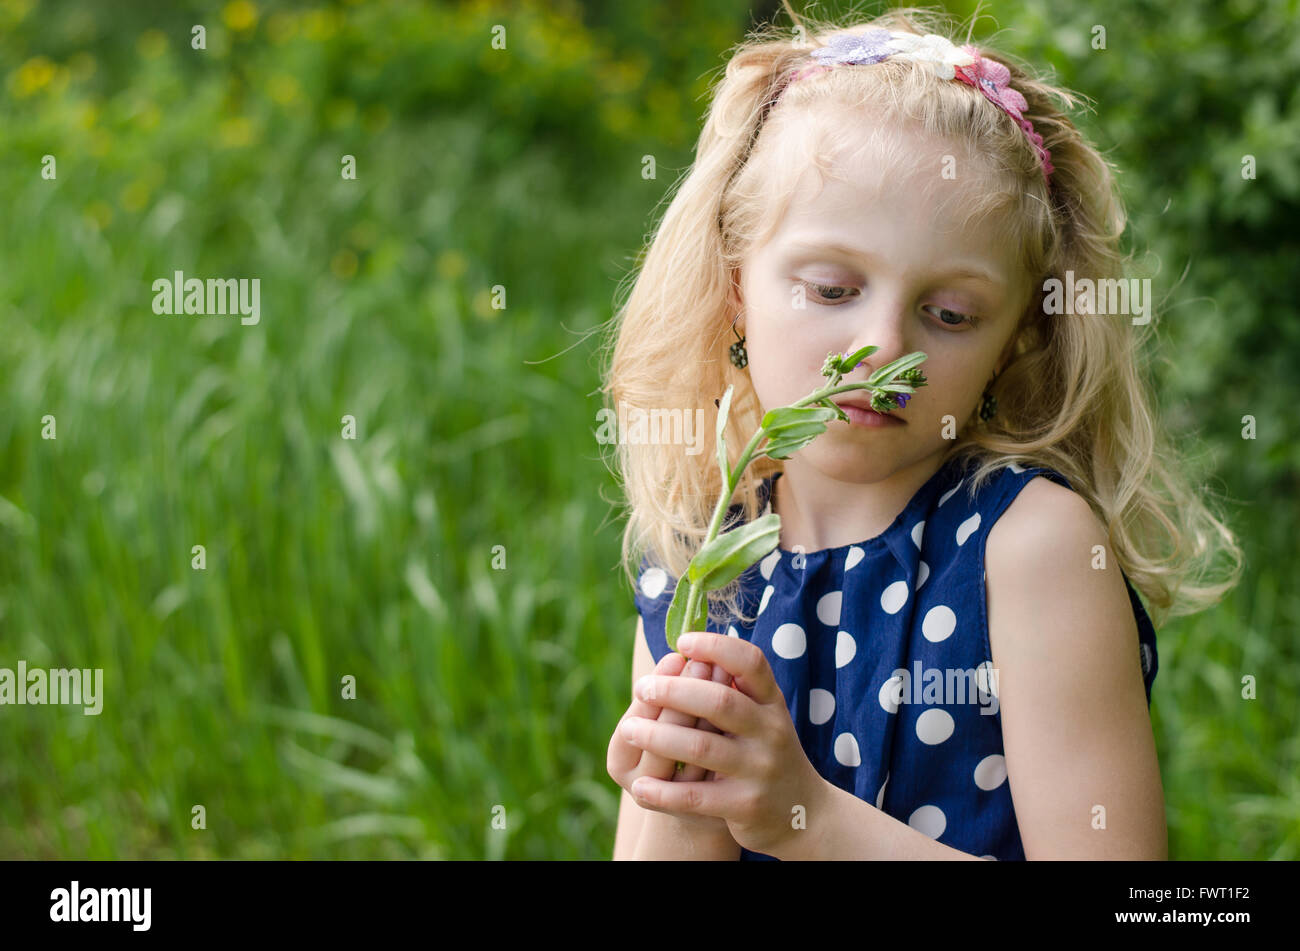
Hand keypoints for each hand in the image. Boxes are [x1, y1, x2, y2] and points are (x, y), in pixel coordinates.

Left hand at [618, 632, 827, 856]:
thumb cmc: (763, 752)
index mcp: (771, 701)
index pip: (750, 662)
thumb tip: (680, 656)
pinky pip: (697, 796)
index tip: (682, 641)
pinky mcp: (746, 805)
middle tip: (642, 687)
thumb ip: (729, 689)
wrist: (801, 813)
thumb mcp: (759, 716)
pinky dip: (665, 791)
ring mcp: (760, 769)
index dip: (716, 647)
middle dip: (674, 692)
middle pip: (720, 702)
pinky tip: (641, 786)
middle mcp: (770, 731)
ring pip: (701, 747)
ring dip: (658, 737)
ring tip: (628, 731)